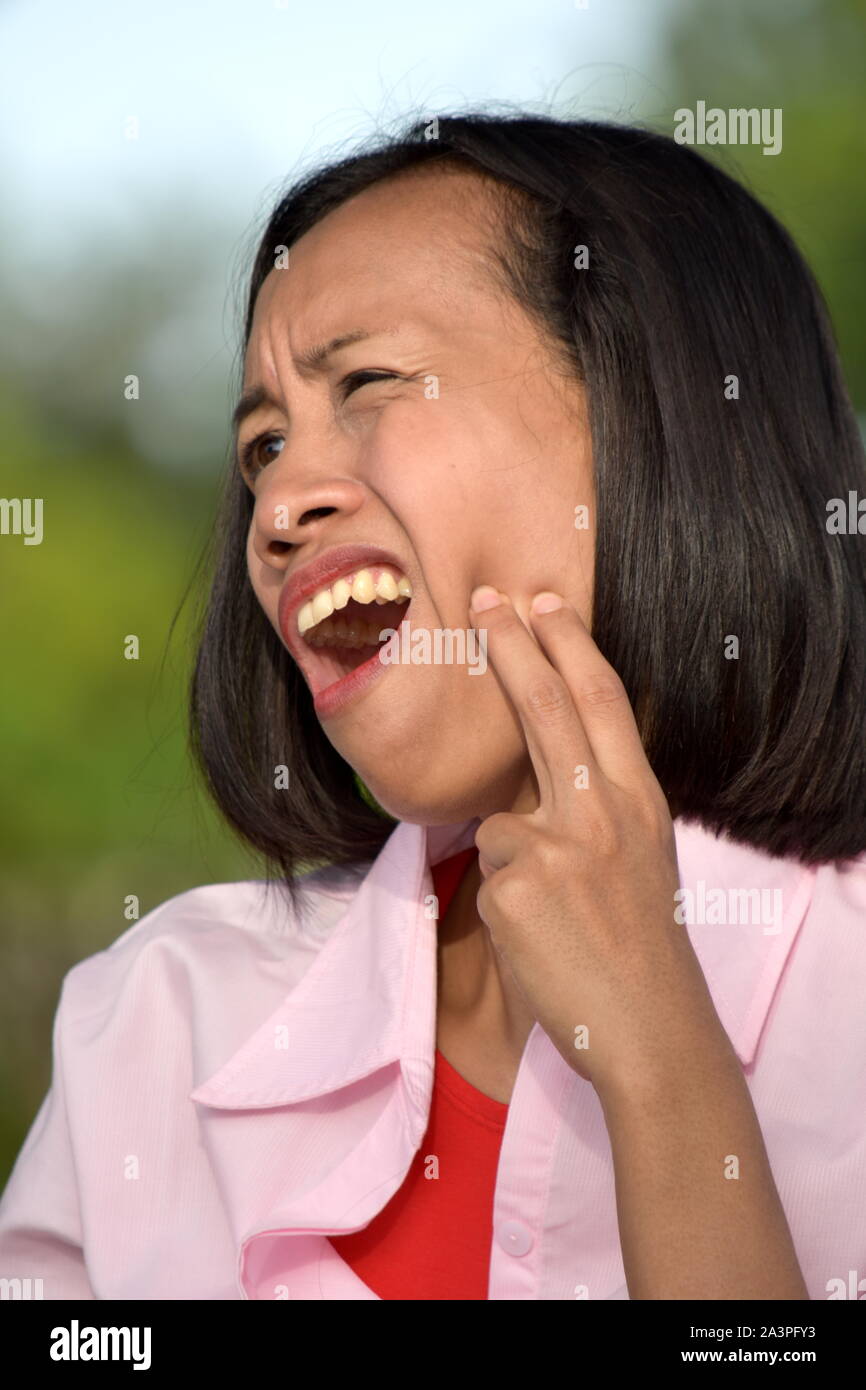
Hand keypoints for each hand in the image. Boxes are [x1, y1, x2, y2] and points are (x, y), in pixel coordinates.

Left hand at [467, 585, 729, 1093]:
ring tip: (559, 920)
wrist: (648, 1027)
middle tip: (483, 602)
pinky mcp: (514, 888)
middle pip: (546, 709)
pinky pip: (489, 880)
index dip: (568, 644)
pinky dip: (506, 908)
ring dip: (517, 868)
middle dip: (511, 647)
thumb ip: (593, 810)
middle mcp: (601, 811)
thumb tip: (535, 788)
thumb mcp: (639, 858)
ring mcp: (556, 847)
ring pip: (501, 823)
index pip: (601, 700)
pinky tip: (541, 940)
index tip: (541, 602)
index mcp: (640, 800)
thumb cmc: (643, 944)